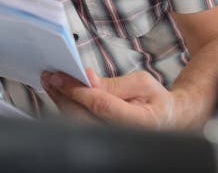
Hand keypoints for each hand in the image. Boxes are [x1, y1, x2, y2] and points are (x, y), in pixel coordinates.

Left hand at [42, 68, 174, 128]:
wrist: (167, 119)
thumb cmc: (156, 100)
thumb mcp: (143, 83)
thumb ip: (114, 83)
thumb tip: (87, 78)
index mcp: (139, 122)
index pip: (101, 106)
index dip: (78, 91)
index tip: (60, 76)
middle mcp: (123, 136)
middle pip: (83, 117)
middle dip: (63, 95)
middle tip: (49, 76)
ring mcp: (111, 141)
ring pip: (77, 123)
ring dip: (60, 101)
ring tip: (50, 82)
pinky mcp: (102, 139)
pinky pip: (79, 125)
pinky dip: (67, 108)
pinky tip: (60, 94)